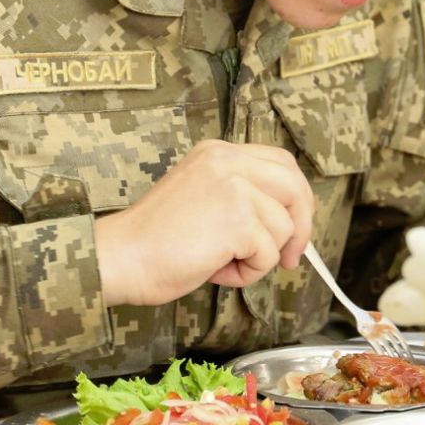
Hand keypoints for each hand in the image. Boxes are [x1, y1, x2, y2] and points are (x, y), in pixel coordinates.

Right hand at [93, 140, 314, 306]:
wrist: (122, 257)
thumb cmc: (154, 240)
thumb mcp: (201, 197)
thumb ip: (239, 196)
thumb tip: (287, 221)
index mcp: (218, 152)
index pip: (281, 163)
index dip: (294, 198)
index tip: (292, 227)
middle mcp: (228, 160)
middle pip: (295, 187)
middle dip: (301, 226)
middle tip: (287, 258)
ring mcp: (234, 187)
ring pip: (283, 228)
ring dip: (259, 257)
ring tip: (220, 262)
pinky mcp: (238, 219)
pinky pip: (267, 254)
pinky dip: (247, 273)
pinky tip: (215, 269)